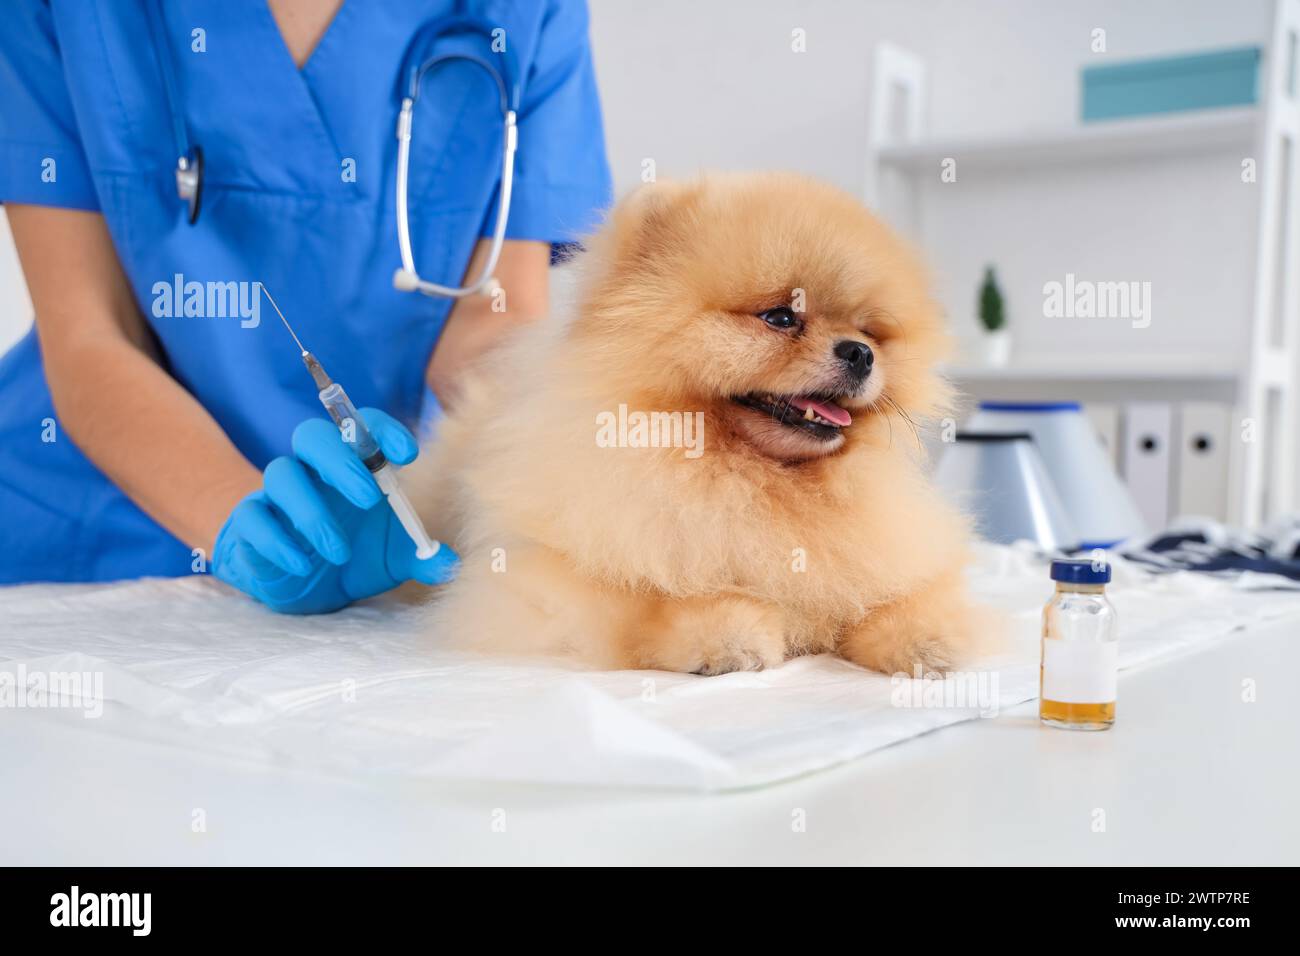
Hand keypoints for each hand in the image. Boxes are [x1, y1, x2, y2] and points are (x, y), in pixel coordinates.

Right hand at [212, 409, 457, 612]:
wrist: (304, 588)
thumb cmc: (355, 557)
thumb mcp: (394, 560)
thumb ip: (422, 558)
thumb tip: (450, 564)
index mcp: (352, 465)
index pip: (362, 426)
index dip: (382, 429)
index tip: (408, 453)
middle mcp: (313, 470)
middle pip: (313, 436)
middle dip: (341, 462)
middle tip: (369, 497)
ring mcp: (277, 494)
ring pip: (281, 475)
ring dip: (312, 512)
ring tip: (338, 551)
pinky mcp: (250, 523)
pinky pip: (253, 518)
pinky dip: (277, 541)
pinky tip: (302, 565)